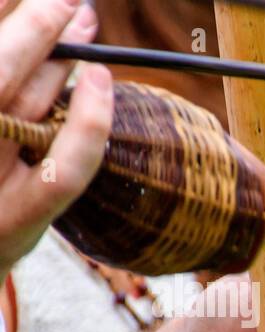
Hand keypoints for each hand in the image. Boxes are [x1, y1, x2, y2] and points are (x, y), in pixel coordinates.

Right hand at [0, 0, 109, 276]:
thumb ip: (4, 82)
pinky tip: (101, 81)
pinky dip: (89, 122)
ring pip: (24, 107)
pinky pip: (65, 169)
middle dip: (31, 27)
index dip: (5, 19)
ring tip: (83, 18)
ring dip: (60, 56)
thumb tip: (24, 18)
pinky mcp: (21, 222)